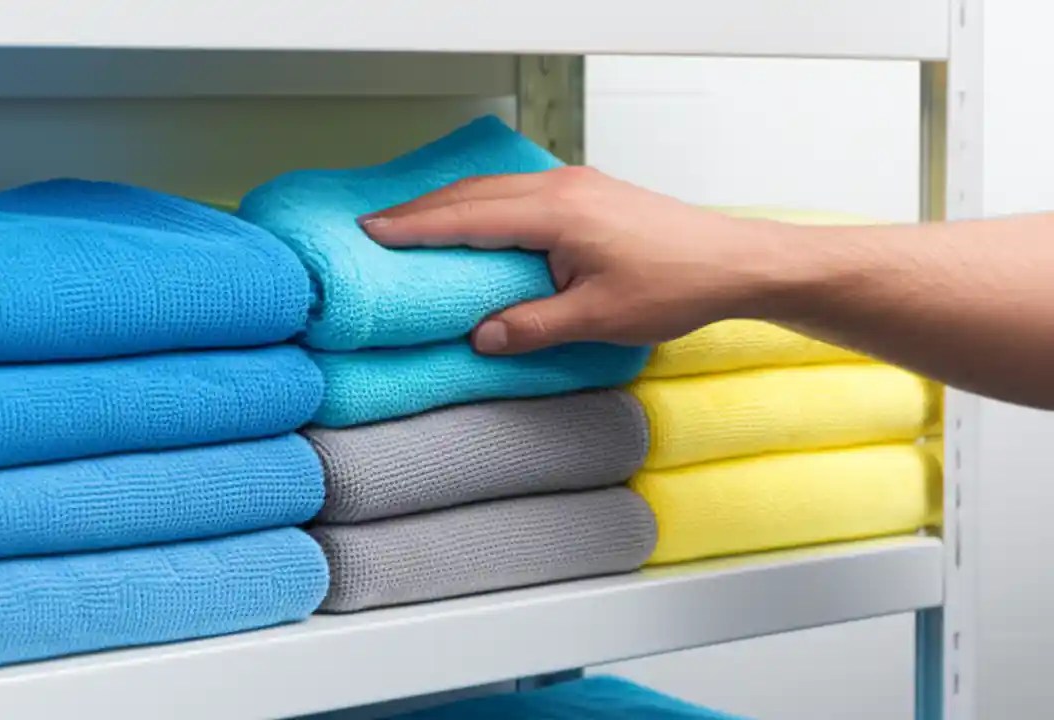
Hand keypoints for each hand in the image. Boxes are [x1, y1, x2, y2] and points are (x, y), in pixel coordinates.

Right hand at [359, 167, 794, 354]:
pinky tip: (476, 220)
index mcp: (557, 212)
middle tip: (376, 226)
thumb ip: (533, 326)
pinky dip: (484, 203)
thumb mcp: (598, 319)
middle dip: (423, 210)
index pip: (469, 217)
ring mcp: (577, 184)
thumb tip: (480, 337)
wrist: (735, 262)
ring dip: (452, 204)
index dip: (417, 227)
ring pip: (497, 187)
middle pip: (475, 192)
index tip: (373, 231)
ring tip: (413, 223)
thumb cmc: (675, 286)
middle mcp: (562, 187)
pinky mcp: (590, 193)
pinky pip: (520, 190)